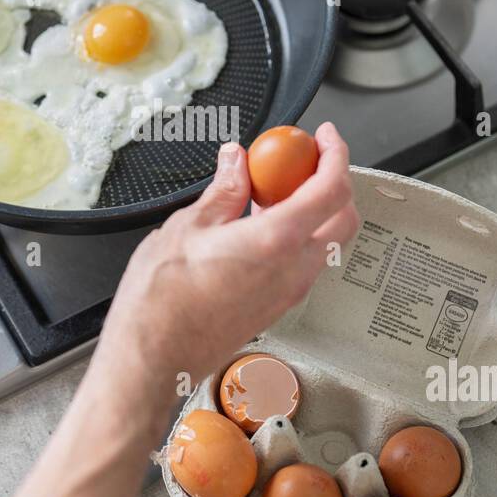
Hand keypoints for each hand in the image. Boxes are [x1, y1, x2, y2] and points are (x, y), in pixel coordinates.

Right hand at [99, 121, 360, 389]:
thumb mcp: (186, 228)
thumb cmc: (160, 303)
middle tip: (306, 160)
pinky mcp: (277, 307)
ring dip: (314, 210)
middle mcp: (293, 270)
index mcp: (275, 241)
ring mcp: (289, 292)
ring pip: (326, 242)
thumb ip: (223, 191)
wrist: (153, 358)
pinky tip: (259, 223)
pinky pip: (304, 262)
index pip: (332, 189)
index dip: (335, 155)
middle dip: (334, 182)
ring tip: (273, 190)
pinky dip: (297, 234)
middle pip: (343, 218)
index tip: (322, 137)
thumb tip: (236, 162)